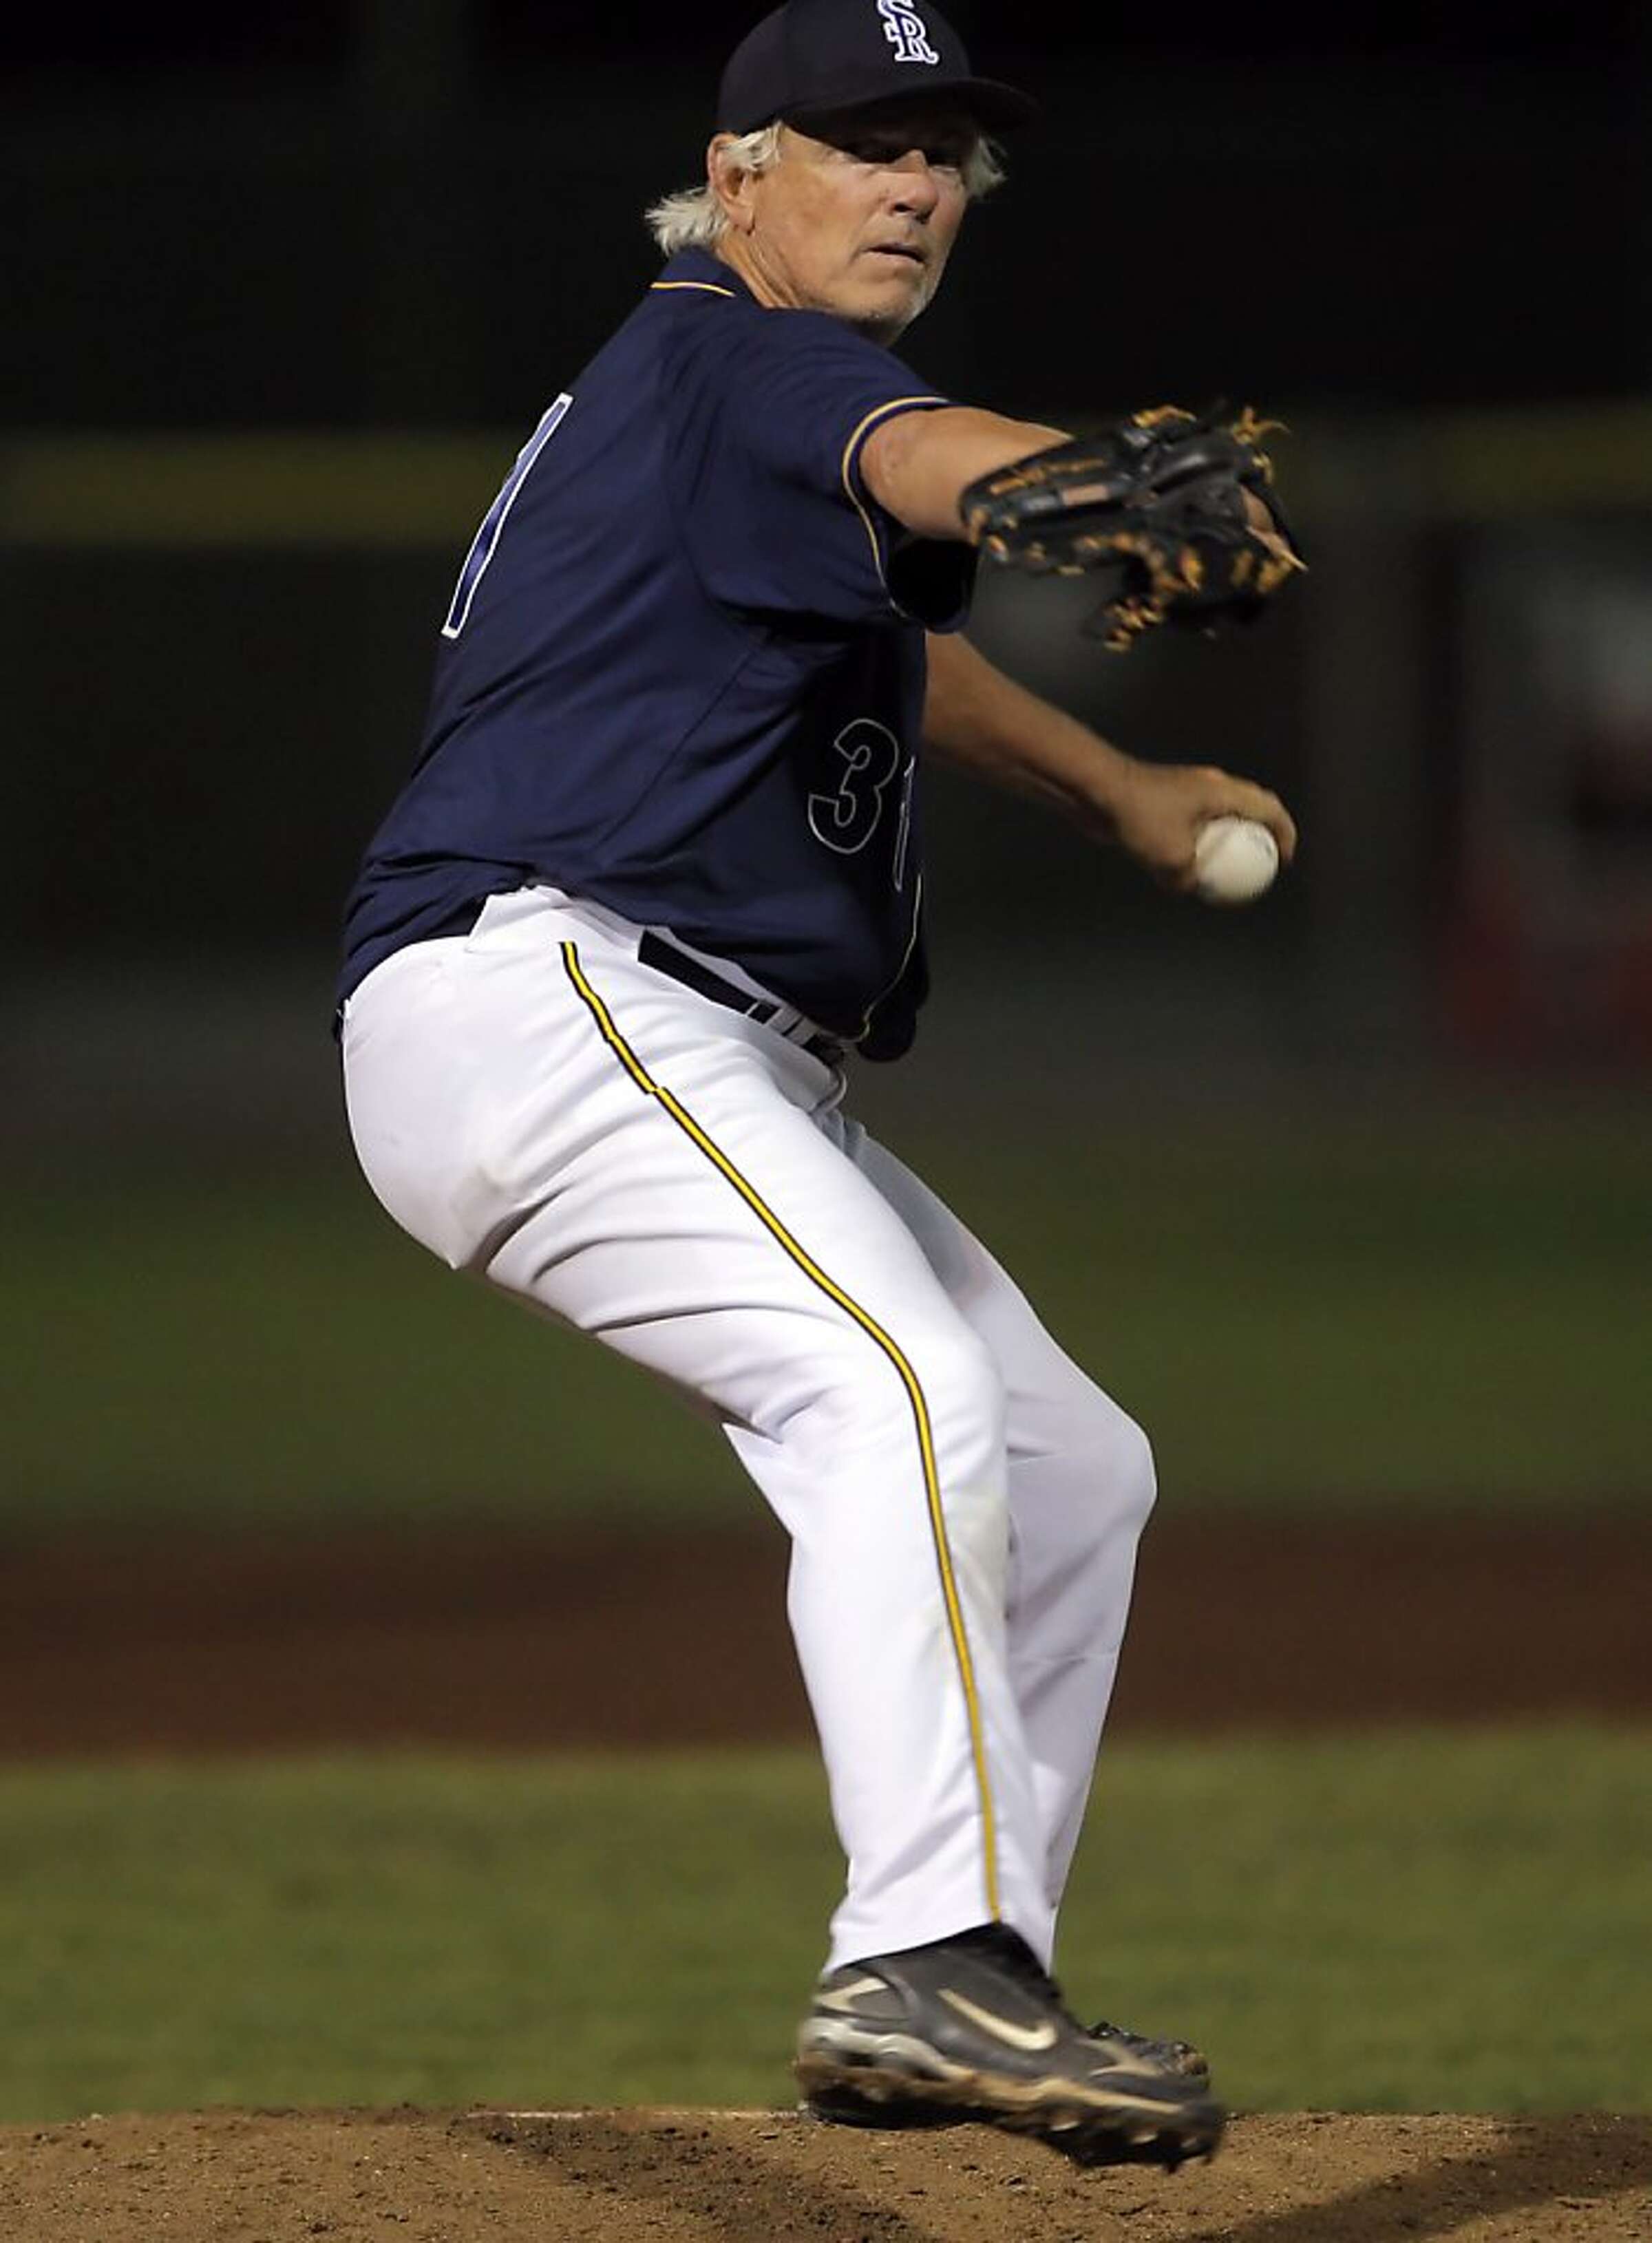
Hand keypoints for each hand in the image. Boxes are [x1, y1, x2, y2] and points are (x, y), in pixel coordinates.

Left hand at [1103, 759, 1297, 890]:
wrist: (1099, 788)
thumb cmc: (1140, 817)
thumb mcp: (1171, 859)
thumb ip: (1188, 877)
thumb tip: (1189, 885)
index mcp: (1224, 792)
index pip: (1270, 808)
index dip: (1285, 834)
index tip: (1284, 859)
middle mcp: (1211, 784)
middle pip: (1251, 805)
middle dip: (1261, 832)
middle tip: (1262, 859)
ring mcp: (1188, 786)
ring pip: (1220, 811)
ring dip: (1227, 834)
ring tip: (1226, 864)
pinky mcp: (1166, 794)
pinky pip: (1193, 817)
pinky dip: (1199, 835)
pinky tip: (1187, 859)